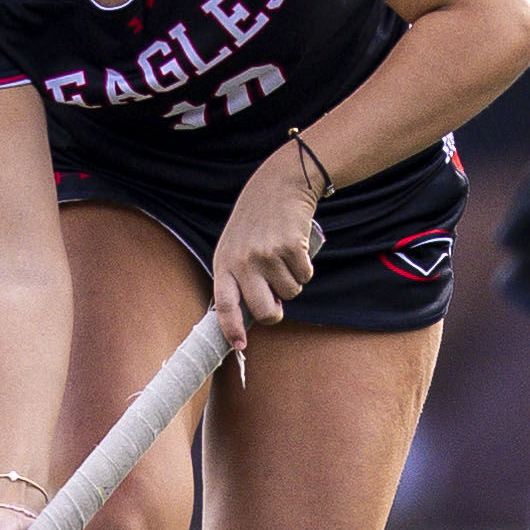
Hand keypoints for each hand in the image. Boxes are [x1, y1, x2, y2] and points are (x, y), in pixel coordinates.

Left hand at [209, 152, 322, 349]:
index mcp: (224, 262)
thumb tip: (253, 314)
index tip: (239, 345)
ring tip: (284, 257)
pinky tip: (296, 248)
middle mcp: (243, 261)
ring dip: (292, 282)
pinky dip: (305, 268)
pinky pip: (305, 277)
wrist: (279, 184)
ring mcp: (267, 255)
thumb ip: (239, 277)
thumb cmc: (256, 220)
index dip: (232, 329)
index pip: (224, 305)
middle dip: (275, 313)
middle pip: (264, 310)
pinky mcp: (291, 248)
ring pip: (290, 293)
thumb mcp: (235, 245)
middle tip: (278, 305)